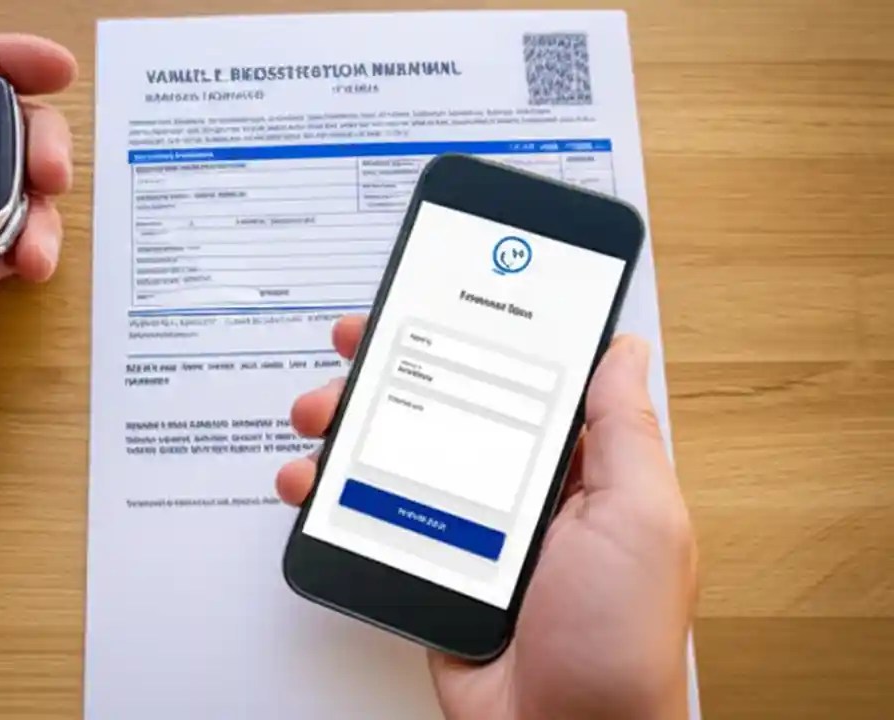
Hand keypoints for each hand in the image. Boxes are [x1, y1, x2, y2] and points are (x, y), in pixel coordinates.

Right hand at [277, 316, 696, 719]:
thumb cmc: (620, 640)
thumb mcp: (640, 517)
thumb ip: (624, 430)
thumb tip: (620, 350)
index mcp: (577, 470)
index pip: (520, 377)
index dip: (475, 331)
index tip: (433, 298)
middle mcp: (517, 491)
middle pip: (444, 404)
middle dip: (392, 368)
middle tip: (356, 345)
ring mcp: (466, 527)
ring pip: (396, 452)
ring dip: (348, 423)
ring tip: (317, 414)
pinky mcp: (426, 564)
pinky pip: (370, 514)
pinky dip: (328, 494)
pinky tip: (309, 481)